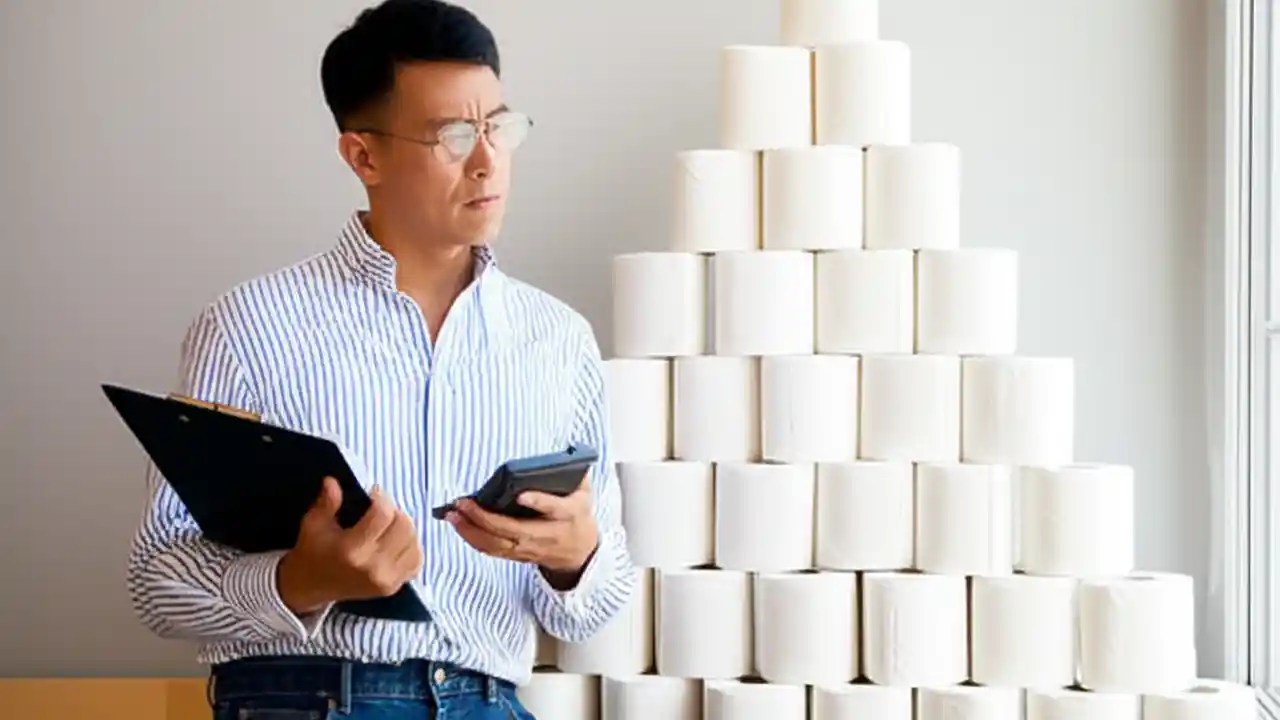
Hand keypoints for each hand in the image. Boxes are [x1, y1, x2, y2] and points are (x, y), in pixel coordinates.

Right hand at [277, 477, 423, 614]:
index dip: (381, 497)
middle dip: (394, 510)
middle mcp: (373, 566)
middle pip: (403, 526)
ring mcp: (386, 579)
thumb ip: (327, 502)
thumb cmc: (313, 551)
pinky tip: (396, 542)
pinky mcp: (394, 587)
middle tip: (381, 509)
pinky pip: (416, 560)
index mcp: (352, 550)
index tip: (374, 493)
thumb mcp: (313, 524)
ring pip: (414, 541)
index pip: (382, 515)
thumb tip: (332, 481)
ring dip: (404, 527)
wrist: (312, 587)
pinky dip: (411, 547)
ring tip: (388, 525)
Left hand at [445, 473, 598, 582]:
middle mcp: (546, 534)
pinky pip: (492, 550)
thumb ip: (576, 473)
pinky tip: (459, 525)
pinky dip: (472, 538)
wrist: (579, 553)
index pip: (553, 508)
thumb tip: (564, 452)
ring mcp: (530, 548)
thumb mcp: (584, 493)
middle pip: (513, 530)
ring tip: (452, 514)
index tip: (521, 495)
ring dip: (471, 530)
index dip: (538, 502)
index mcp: (567, 515)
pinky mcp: (518, 556)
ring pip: (497, 544)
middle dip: (485, 518)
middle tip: (463, 503)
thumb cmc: (578, 516)